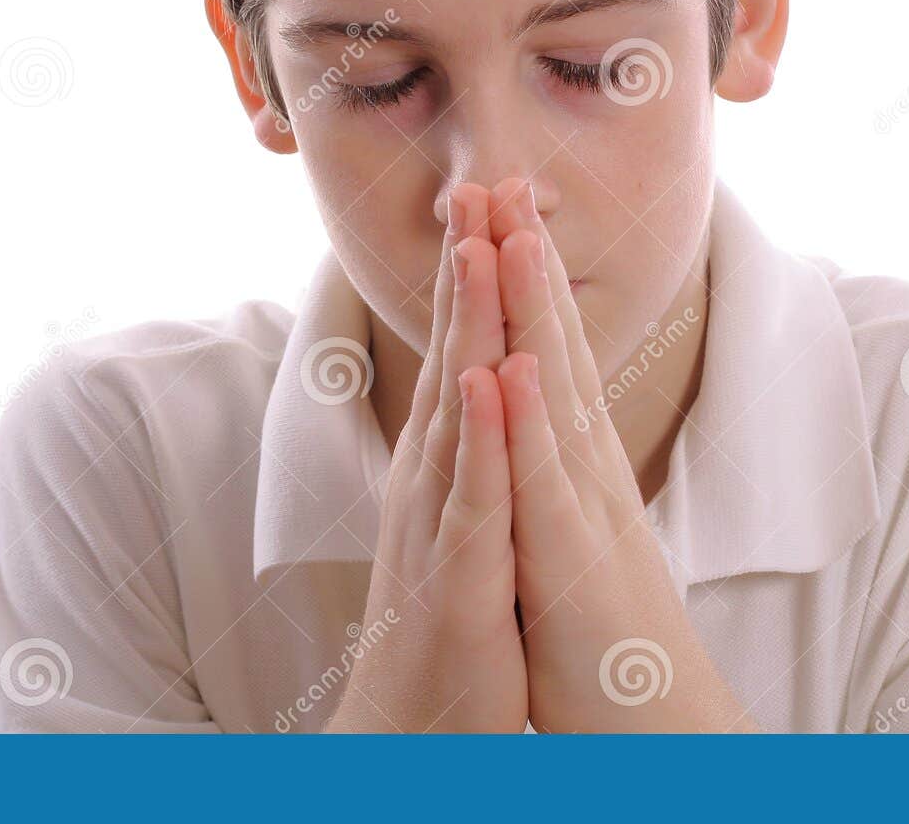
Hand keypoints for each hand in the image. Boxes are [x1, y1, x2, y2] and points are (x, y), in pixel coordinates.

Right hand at [327, 183, 526, 731]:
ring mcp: (442, 520)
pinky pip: (474, 497)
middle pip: (454, 353)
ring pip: (459, 406)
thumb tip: (482, 383)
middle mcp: (434, 475)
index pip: (464, 346)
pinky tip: (490, 380)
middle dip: (467, 267)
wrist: (414, 726)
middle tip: (477, 182)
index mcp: (447, 458)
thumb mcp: (466, 513)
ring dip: (467, 325)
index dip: (478, 273)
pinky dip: (482, 436)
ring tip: (476, 248)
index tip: (494, 199)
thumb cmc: (448, 616)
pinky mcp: (459, 574)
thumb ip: (470, 449)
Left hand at [486, 177, 751, 731]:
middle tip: (506, 178)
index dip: (522, 280)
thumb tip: (541, 426)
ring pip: (553, 394)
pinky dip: (528, 423)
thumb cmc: (604, 637)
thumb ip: (557, 476)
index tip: (500, 211)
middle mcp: (586, 469)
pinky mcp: (572, 563)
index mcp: (576, 464)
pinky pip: (545, 485)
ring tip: (507, 233)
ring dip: (529, 312)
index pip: (546, 351)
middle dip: (525, 261)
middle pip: (554, 347)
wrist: (651, 727)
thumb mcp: (572, 536)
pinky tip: (512, 367)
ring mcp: (584, 509)